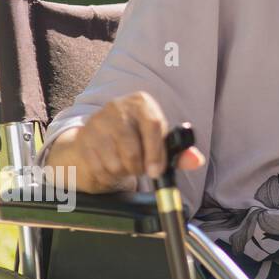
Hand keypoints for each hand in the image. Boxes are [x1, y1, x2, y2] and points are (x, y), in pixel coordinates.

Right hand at [42, 91, 204, 193]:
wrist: (101, 135)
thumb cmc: (138, 137)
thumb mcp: (159, 140)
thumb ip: (180, 152)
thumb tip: (196, 160)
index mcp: (141, 103)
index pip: (154, 125)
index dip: (157, 152)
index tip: (157, 171)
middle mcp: (117, 108)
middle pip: (132, 148)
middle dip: (138, 167)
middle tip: (141, 170)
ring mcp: (96, 123)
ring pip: (114, 162)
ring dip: (123, 172)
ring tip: (126, 165)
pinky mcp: (82, 140)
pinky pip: (98, 168)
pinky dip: (107, 175)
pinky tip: (111, 167)